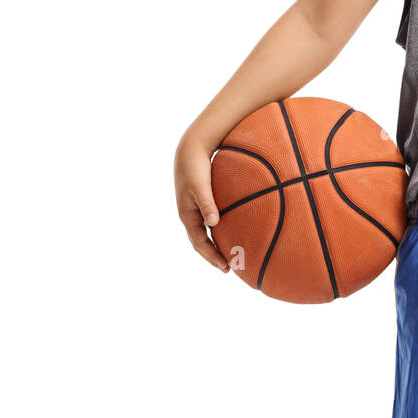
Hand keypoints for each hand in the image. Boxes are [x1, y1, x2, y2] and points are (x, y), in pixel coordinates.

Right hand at [174, 134, 229, 271]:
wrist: (190, 149)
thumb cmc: (195, 166)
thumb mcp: (200, 185)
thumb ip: (207, 203)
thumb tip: (213, 224)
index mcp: (187, 215)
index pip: (199, 243)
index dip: (211, 257)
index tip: (225, 267)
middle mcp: (190, 215)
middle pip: (201, 242)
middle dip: (213, 256)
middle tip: (229, 268)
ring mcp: (195, 209)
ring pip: (204, 233)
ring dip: (215, 245)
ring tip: (230, 254)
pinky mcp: (201, 202)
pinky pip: (209, 222)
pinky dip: (217, 231)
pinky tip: (230, 231)